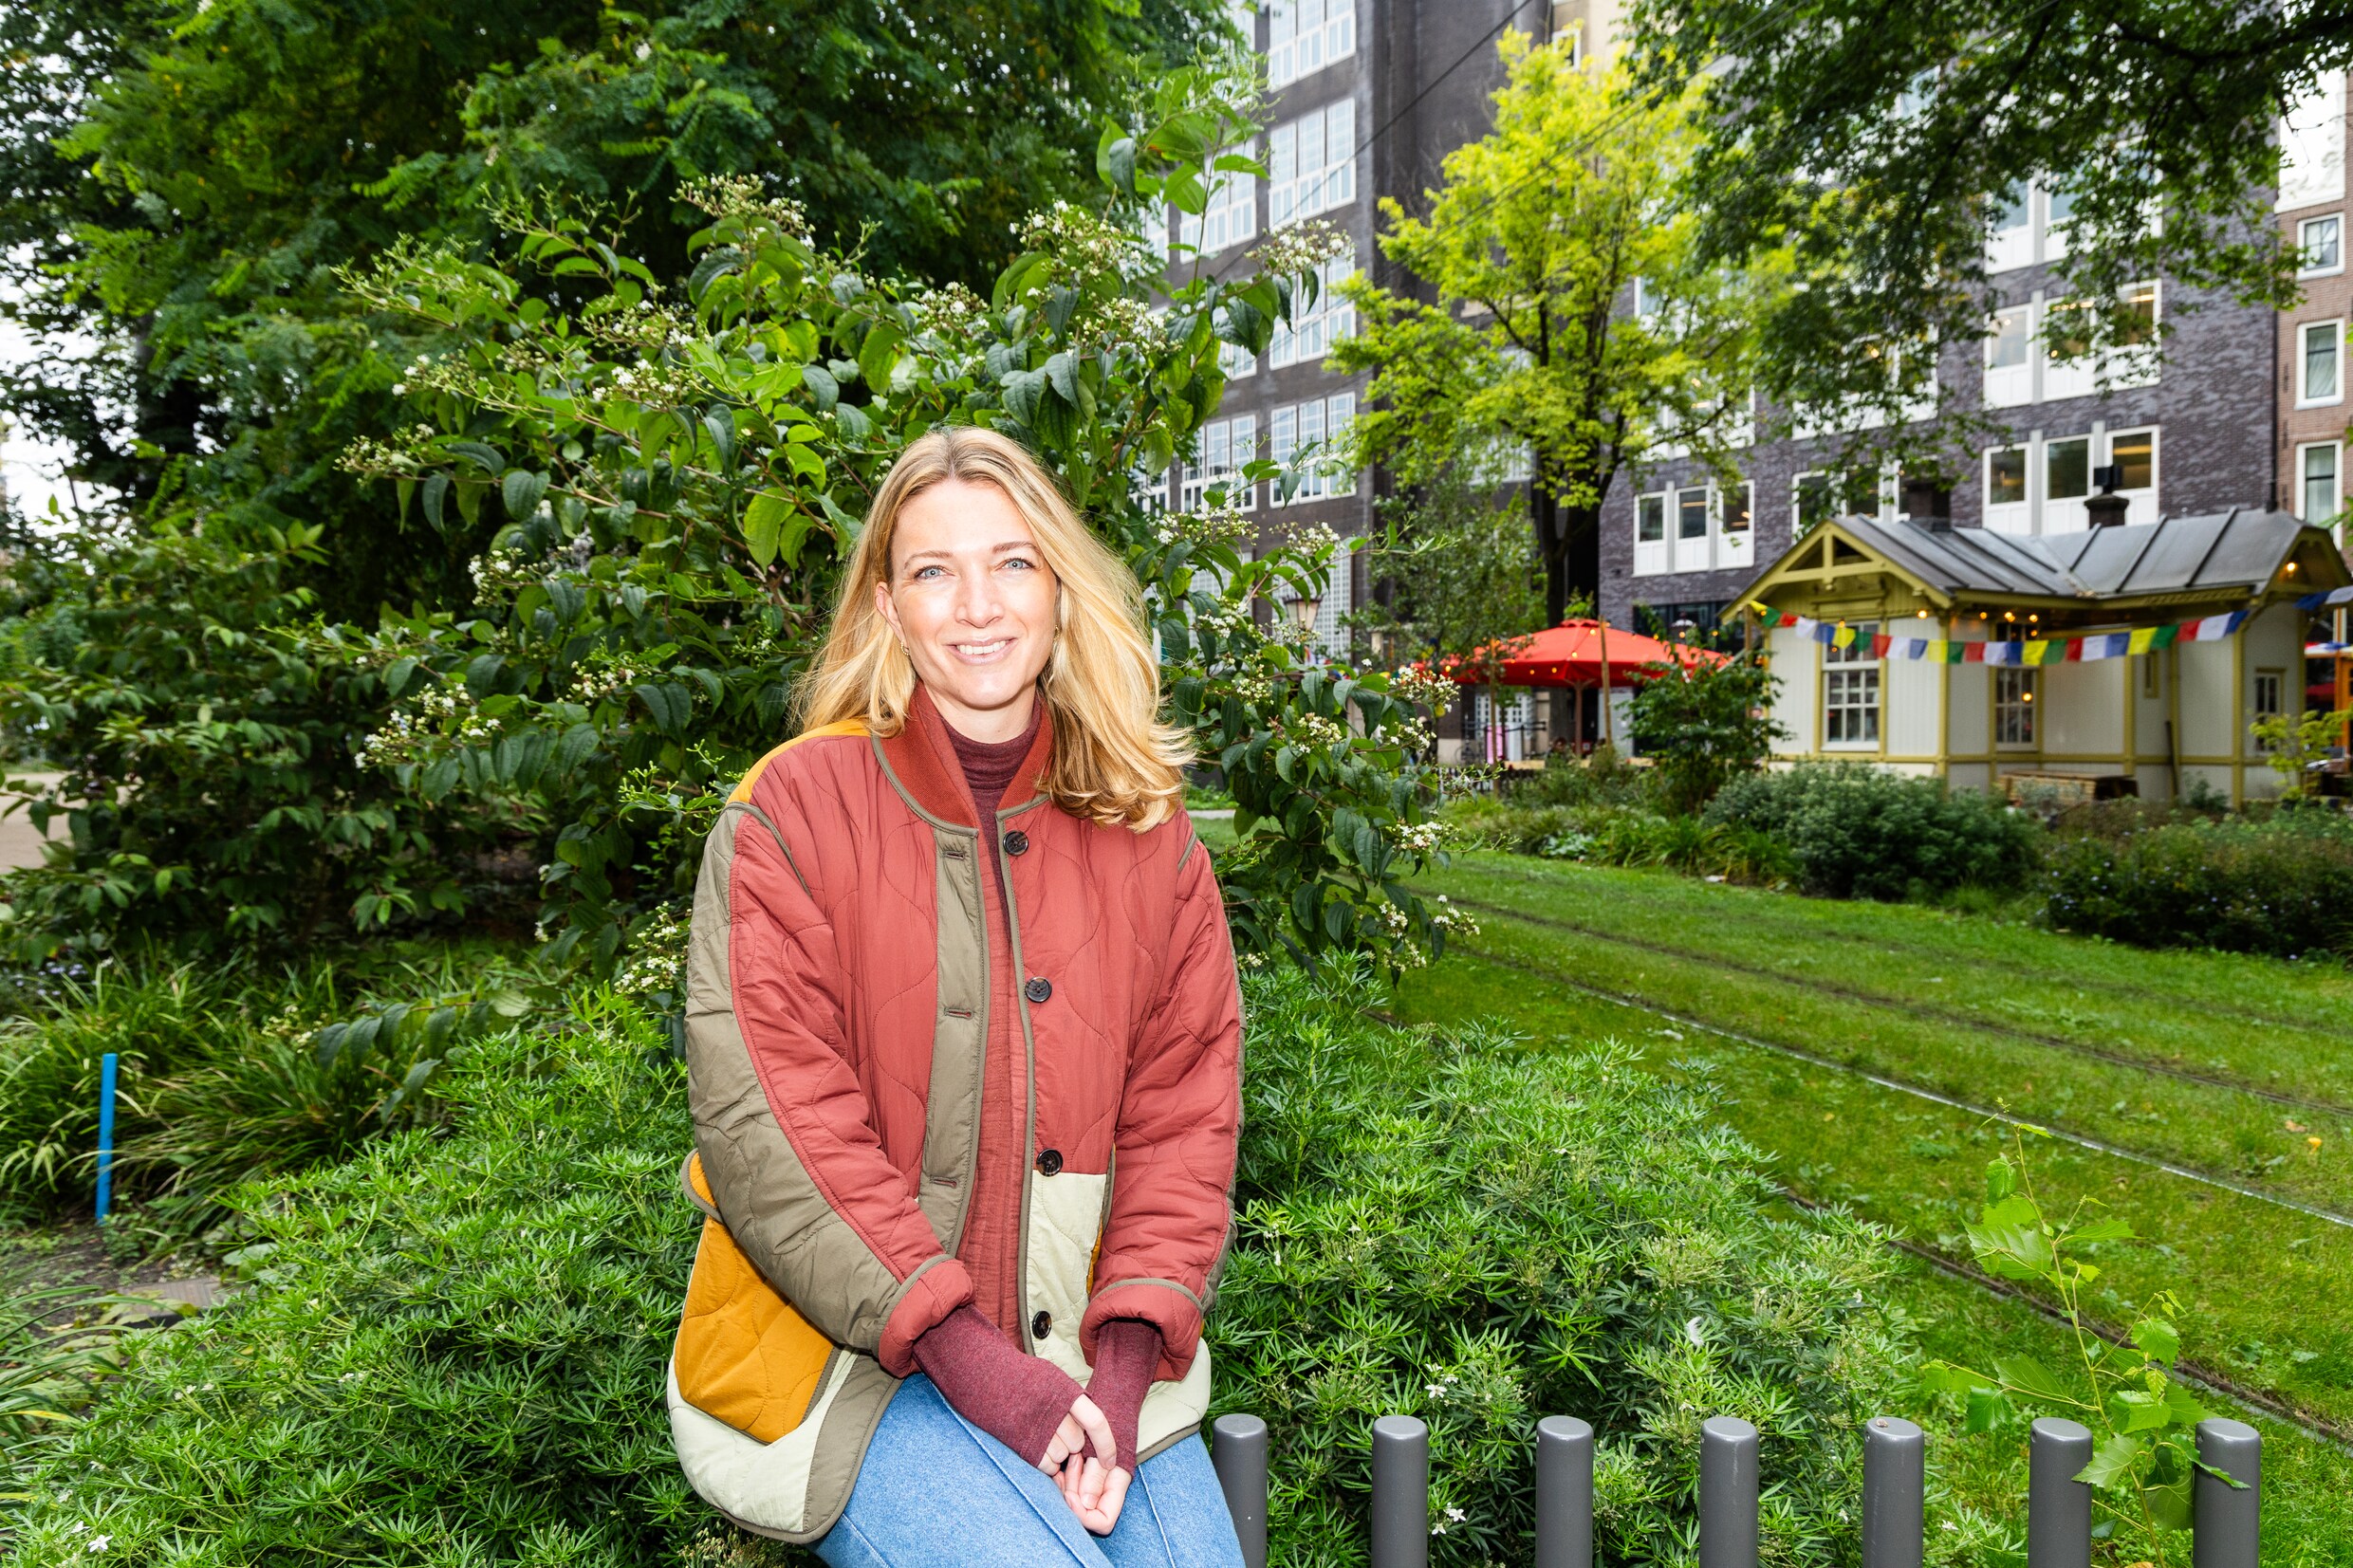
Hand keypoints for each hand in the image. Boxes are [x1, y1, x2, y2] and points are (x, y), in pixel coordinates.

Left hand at [1039, 1393, 1128, 1532]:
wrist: (1113, 1397)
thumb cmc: (1112, 1417)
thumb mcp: (1103, 1446)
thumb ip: (1095, 1476)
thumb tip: (1085, 1504)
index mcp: (1118, 1485)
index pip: (1103, 1521)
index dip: (1083, 1514)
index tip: (1069, 1494)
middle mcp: (1107, 1489)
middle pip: (1086, 1512)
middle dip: (1072, 1496)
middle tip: (1067, 1469)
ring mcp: (1097, 1482)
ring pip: (1078, 1502)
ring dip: (1068, 1486)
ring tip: (1069, 1459)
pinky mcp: (1086, 1473)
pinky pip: (1073, 1487)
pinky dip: (1066, 1479)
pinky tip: (1062, 1464)